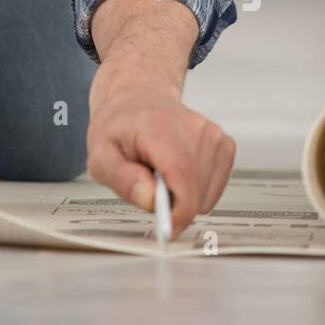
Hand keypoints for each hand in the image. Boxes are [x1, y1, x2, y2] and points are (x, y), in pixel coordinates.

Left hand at [86, 67, 235, 236]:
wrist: (138, 97)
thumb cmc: (119, 127)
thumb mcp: (101, 155)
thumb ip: (122, 179)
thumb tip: (150, 199)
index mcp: (160, 128)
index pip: (183, 178)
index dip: (178, 212)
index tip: (166, 227)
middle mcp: (193, 127)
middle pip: (196, 191)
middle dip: (173, 203)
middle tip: (148, 184)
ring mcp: (212, 134)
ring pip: (206, 194)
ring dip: (183, 196)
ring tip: (160, 174)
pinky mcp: (223, 144)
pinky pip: (215, 187)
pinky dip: (197, 189)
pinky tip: (177, 172)